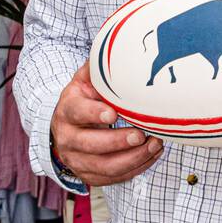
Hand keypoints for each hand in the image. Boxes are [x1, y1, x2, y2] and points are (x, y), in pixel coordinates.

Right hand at [50, 62, 163, 185]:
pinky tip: (151, 156)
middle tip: (142, 135)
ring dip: (132, 159)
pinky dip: (134, 169)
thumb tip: (124, 44)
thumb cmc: (84, 99)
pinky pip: (112, 178)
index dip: (93, 113)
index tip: (113, 113)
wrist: (67, 126)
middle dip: (118, 142)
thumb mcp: (86, 79)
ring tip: (154, 145)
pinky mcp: (88, 175)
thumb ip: (101, 67)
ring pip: (103, 167)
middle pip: (90, 144)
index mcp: (67, 110)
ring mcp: (76, 159)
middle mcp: (67, 137)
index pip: (77, 112)